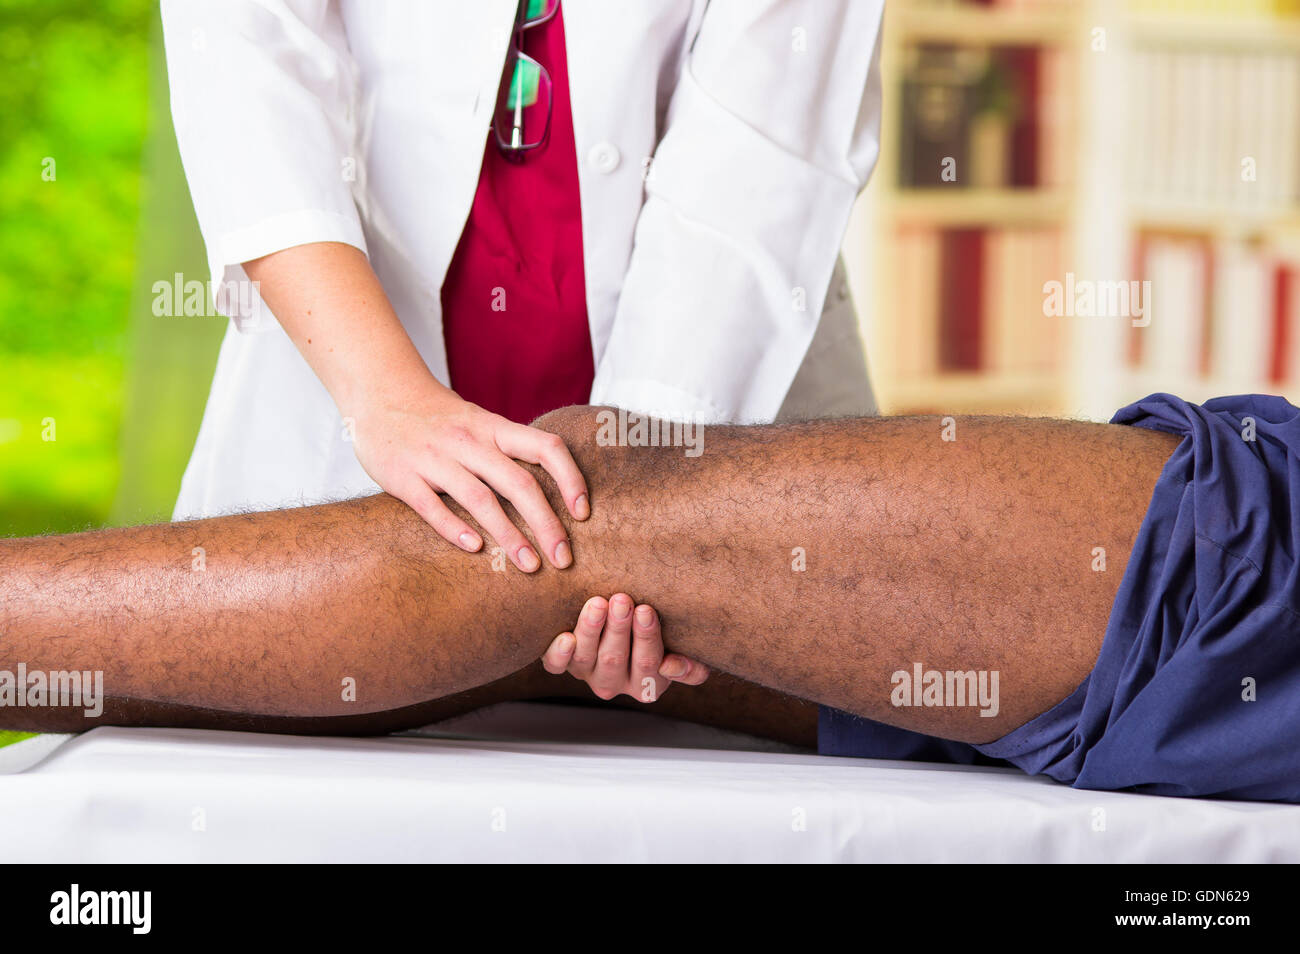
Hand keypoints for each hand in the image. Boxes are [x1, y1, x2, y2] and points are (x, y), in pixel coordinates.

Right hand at [352, 381, 588, 570]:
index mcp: (494, 428)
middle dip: (547, 525)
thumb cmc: (439, 418)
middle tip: (564, 559)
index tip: (583, 515)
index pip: (546, 448)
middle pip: (519, 484)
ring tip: (529, 566)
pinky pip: (431, 506)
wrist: (379, 392)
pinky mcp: (403, 476)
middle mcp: (469, 442)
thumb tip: (556, 490)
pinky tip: (475, 550)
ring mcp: (435, 458)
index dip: (571, 480)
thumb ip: (510, 450)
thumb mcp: (480, 423)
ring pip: (480, 499)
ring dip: (509, 536)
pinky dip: (454, 529)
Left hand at [541, 593, 709, 701]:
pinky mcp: (563, 662)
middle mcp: (614, 682)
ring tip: (597, 603)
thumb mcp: (683, 652)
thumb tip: (671, 666)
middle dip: (619, 628)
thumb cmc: (662, 634)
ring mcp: (586, 672)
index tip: (646, 610)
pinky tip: (565, 637)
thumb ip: (691, 668)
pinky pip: (556, 665)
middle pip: (615, 659)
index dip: (646, 638)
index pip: (648, 665)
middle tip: (622, 601)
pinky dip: (559, 654)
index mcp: (647, 684)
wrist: (628, 618)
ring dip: (591, 630)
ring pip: (585, 658)